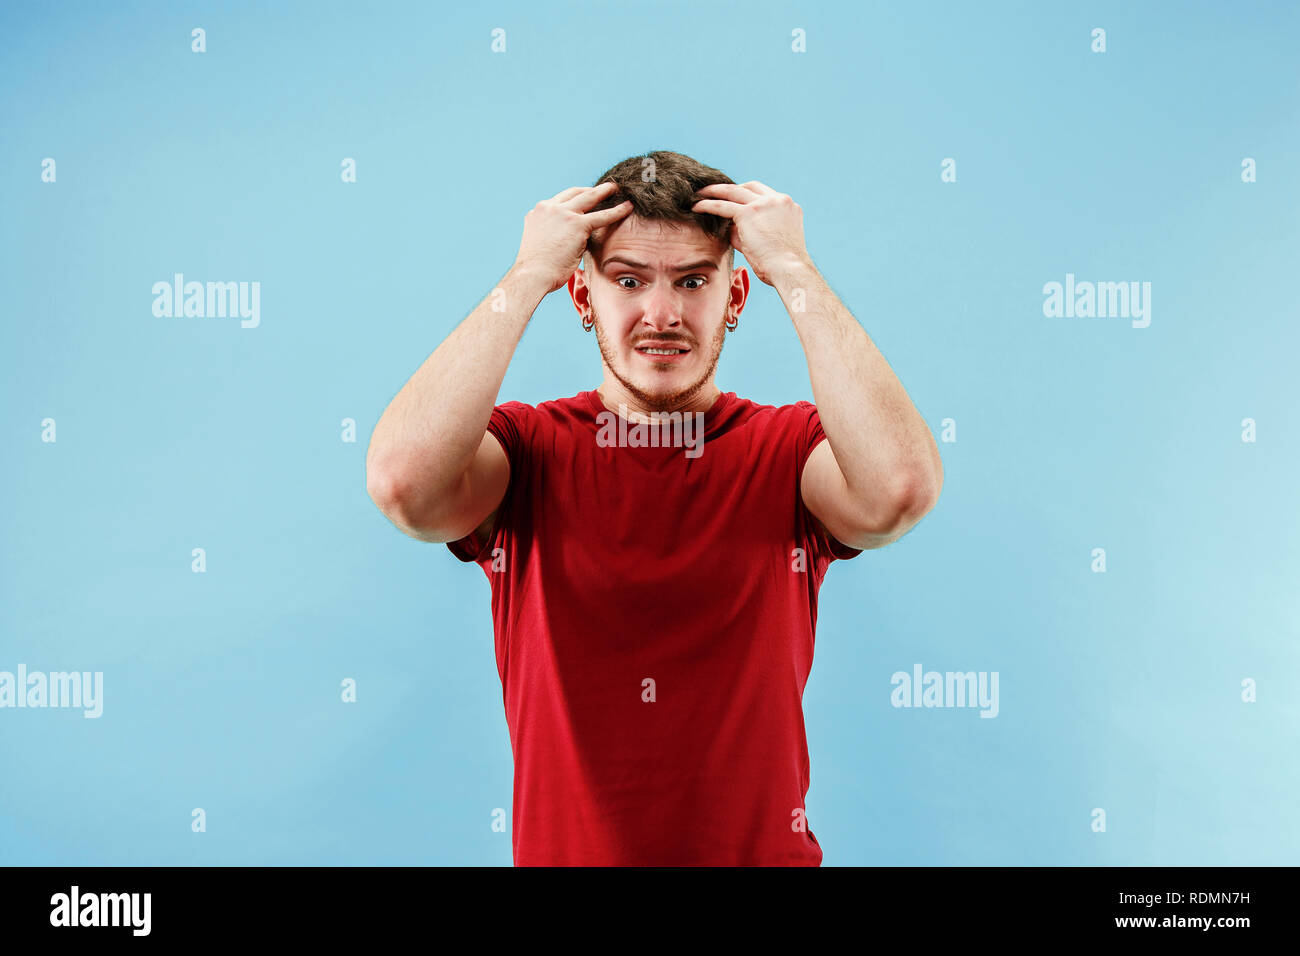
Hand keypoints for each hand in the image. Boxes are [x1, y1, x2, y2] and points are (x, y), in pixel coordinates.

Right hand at [512, 182, 633, 292]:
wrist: (532, 275)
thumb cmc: (536, 270)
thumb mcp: (539, 244)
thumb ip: (550, 235)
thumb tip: (563, 243)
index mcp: (538, 212)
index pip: (561, 200)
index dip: (576, 198)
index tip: (586, 197)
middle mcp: (549, 208)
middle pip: (574, 193)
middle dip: (591, 190)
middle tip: (605, 188)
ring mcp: (563, 213)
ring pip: (589, 197)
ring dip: (605, 191)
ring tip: (617, 189)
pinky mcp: (577, 224)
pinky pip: (602, 215)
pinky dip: (617, 210)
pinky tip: (628, 207)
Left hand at [692, 181, 811, 286]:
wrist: (789, 270)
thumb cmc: (781, 265)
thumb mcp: (768, 242)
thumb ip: (750, 231)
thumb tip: (729, 228)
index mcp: (788, 206)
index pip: (764, 194)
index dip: (747, 195)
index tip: (734, 200)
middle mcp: (778, 200)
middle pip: (749, 186)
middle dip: (729, 188)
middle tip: (712, 192)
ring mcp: (765, 204)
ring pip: (733, 191)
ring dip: (714, 191)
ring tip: (699, 195)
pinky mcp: (750, 212)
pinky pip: (723, 205)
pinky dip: (708, 205)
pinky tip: (696, 207)